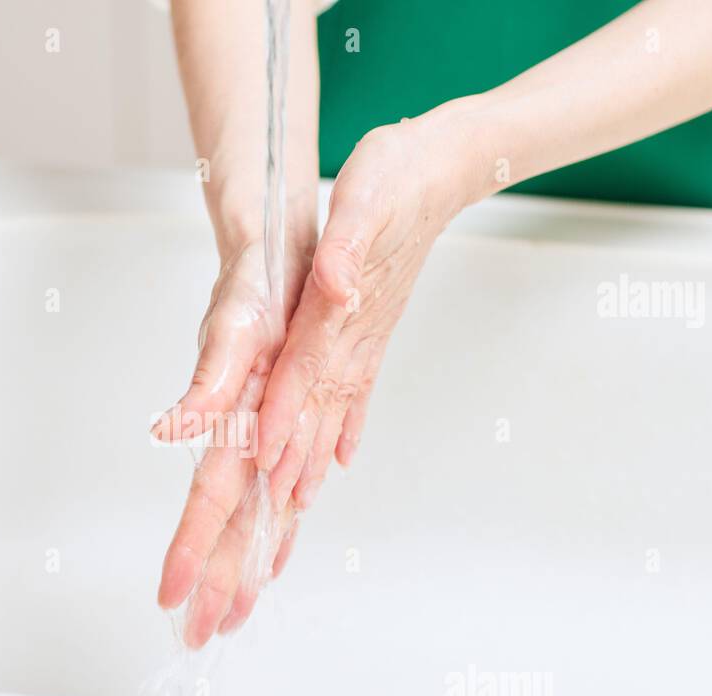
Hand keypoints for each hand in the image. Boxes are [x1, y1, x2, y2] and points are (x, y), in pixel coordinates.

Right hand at [154, 239, 310, 646]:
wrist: (277, 253)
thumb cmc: (255, 283)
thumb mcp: (237, 324)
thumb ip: (209, 379)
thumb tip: (173, 429)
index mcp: (230, 420)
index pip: (208, 500)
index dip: (189, 551)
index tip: (173, 597)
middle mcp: (243, 435)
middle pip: (227, 523)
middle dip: (213, 581)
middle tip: (201, 633)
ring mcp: (261, 435)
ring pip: (251, 516)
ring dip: (240, 566)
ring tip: (232, 612)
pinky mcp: (281, 424)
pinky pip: (277, 491)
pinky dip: (273, 529)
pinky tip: (271, 553)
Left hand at [255, 114, 482, 508]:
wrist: (446, 165)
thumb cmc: (399, 172)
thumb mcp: (364, 194)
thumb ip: (346, 247)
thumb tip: (333, 287)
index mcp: (343, 304)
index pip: (307, 370)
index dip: (284, 414)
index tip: (265, 458)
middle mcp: (356, 330)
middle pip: (319, 408)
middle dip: (296, 462)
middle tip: (277, 513)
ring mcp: (369, 335)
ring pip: (337, 408)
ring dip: (317, 456)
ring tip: (302, 503)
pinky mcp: (374, 328)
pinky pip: (357, 387)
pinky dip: (348, 423)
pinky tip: (342, 453)